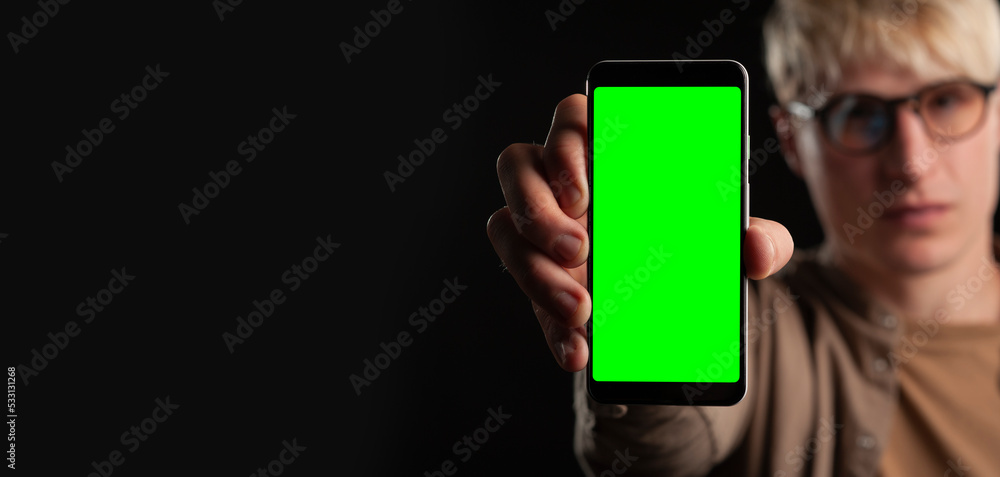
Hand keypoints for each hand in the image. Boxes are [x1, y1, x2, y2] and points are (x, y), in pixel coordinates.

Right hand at [486, 94, 793, 371]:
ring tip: (581, 308)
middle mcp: (563, 181)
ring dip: (534, 269)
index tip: (586, 192)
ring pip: (506, 228)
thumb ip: (758, 238)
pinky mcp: (538, 278)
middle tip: (579, 250)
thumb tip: (758, 250)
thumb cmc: (696, 243)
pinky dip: (549, 326)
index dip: (568, 145)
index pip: (572, 119)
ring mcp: (541, 229)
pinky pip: (524, 296)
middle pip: (518, 166)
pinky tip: (578, 351)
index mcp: (609, 151)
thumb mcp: (732, 241)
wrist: (681, 307)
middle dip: (539, 209)